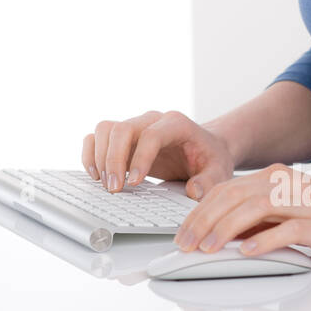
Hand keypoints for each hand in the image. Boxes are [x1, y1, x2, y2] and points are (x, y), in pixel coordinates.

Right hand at [82, 110, 234, 199]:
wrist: (205, 147)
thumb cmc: (210, 157)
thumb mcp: (219, 170)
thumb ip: (210, 181)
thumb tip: (194, 191)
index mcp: (176, 123)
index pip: (151, 134)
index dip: (140, 158)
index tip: (134, 183)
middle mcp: (152, 120)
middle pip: (122, 129)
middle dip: (113, 159)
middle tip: (114, 189)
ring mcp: (135, 126)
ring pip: (105, 129)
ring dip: (99, 157)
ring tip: (105, 184)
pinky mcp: (123, 137)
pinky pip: (98, 137)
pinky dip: (91, 154)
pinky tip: (96, 175)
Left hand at [172, 163, 310, 259]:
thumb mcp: (290, 210)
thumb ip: (259, 216)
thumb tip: (222, 233)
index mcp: (274, 178)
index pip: (225, 190)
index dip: (198, 211)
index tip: (183, 233)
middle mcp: (285, 184)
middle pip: (231, 197)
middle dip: (202, 222)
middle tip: (185, 245)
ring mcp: (304, 202)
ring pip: (253, 209)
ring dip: (225, 230)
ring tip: (207, 250)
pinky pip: (288, 229)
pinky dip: (264, 240)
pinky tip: (248, 252)